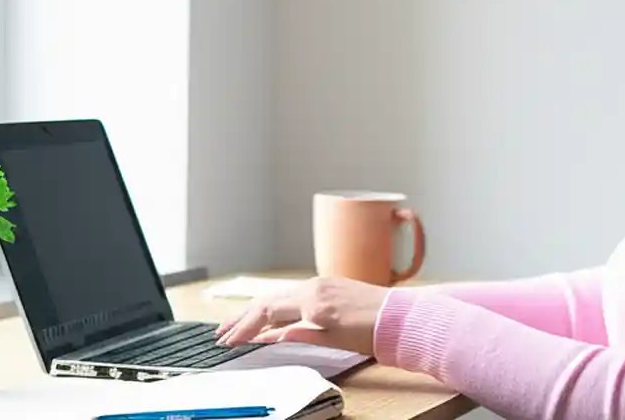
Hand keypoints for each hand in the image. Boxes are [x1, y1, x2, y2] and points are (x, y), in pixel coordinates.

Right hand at [214, 276, 389, 355]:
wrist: (402, 317)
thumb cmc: (372, 332)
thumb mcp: (332, 340)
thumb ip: (298, 335)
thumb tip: (269, 336)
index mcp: (312, 301)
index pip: (267, 312)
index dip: (244, 327)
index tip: (227, 341)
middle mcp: (313, 288)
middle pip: (268, 301)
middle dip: (242, 318)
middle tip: (222, 332)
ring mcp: (321, 284)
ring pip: (280, 296)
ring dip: (257, 311)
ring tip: (239, 325)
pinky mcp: (329, 285)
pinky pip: (294, 294)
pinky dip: (276, 306)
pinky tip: (271, 317)